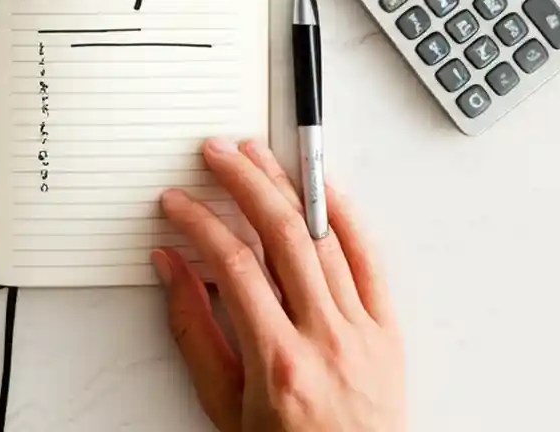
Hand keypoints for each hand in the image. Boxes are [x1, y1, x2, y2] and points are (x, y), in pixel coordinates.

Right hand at [152, 138, 404, 431]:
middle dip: (244, 184)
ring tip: (258, 156)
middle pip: (282, 236)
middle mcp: (327, 340)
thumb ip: (193, 332)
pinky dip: (345, 217)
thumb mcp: (223, 405)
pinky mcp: (388, 330)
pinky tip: (323, 188)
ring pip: (325, 238)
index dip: (199, 223)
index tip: (177, 204)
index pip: (234, 266)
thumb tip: (171, 268)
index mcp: (279, 362)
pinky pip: (370, 259)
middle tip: (216, 154)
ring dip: (288, 188)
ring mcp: (363, 331)